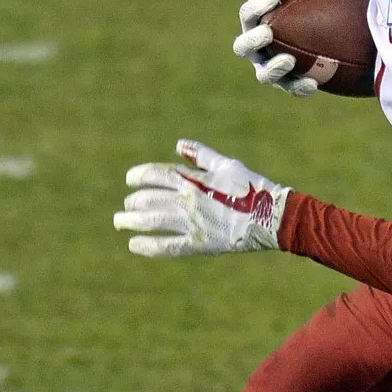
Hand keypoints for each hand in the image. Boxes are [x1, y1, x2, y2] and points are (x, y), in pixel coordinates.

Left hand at [114, 140, 290, 257]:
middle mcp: (187, 200)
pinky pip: (168, 246)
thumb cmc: (252, 186)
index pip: (156, 174)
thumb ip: (201, 155)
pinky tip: (134, 245)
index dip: (138, 176)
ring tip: (119, 222)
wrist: (272, 216)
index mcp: (193, 178)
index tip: (130, 180)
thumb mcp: (227, 164)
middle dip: (134, 202)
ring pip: (152, 222)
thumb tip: (179, 145)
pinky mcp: (199, 244)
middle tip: (127, 206)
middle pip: (149, 199)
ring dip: (132, 221)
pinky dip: (149, 246)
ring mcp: (192, 223)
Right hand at [233, 0, 318, 96]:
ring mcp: (267, 68)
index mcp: (254, 23)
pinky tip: (314, 84)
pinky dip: (299, 87)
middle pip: (243, 46)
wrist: (306, 39)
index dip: (258, 6)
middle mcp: (254, 48)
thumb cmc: (294, 12)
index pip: (248, 14)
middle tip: (268, 33)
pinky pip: (289, 88)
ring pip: (264, 74)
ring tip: (289, 61)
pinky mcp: (285, 83)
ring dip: (273, 68)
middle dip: (254, 40)